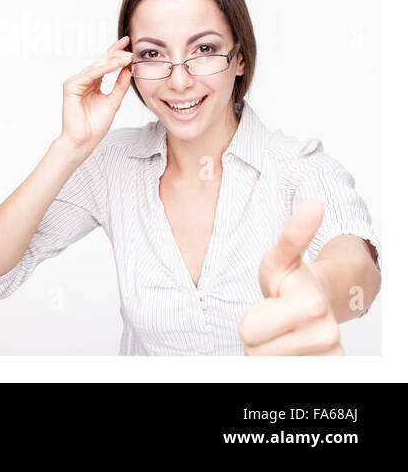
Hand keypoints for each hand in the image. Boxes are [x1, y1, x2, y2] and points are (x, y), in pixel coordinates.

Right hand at [59, 39, 131, 152]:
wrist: (84, 140)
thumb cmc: (96, 125)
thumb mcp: (114, 101)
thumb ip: (120, 85)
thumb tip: (128, 69)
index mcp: (93, 83)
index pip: (105, 64)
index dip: (116, 53)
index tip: (128, 44)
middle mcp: (84, 80)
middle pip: (100, 62)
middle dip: (114, 53)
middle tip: (128, 45)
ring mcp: (76, 82)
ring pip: (96, 67)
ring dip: (112, 61)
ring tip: (126, 57)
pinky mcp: (71, 86)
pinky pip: (89, 74)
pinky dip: (102, 69)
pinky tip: (114, 65)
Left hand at [238, 200, 341, 354]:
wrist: (321, 302)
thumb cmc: (292, 280)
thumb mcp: (281, 256)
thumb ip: (293, 234)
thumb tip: (315, 202)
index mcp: (309, 305)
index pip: (248, 331)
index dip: (250, 318)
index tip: (268, 304)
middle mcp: (325, 333)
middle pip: (255, 350)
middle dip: (259, 334)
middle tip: (273, 318)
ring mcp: (329, 354)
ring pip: (266, 364)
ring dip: (270, 350)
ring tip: (282, 331)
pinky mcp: (329, 369)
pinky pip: (283, 373)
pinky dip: (282, 363)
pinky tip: (292, 347)